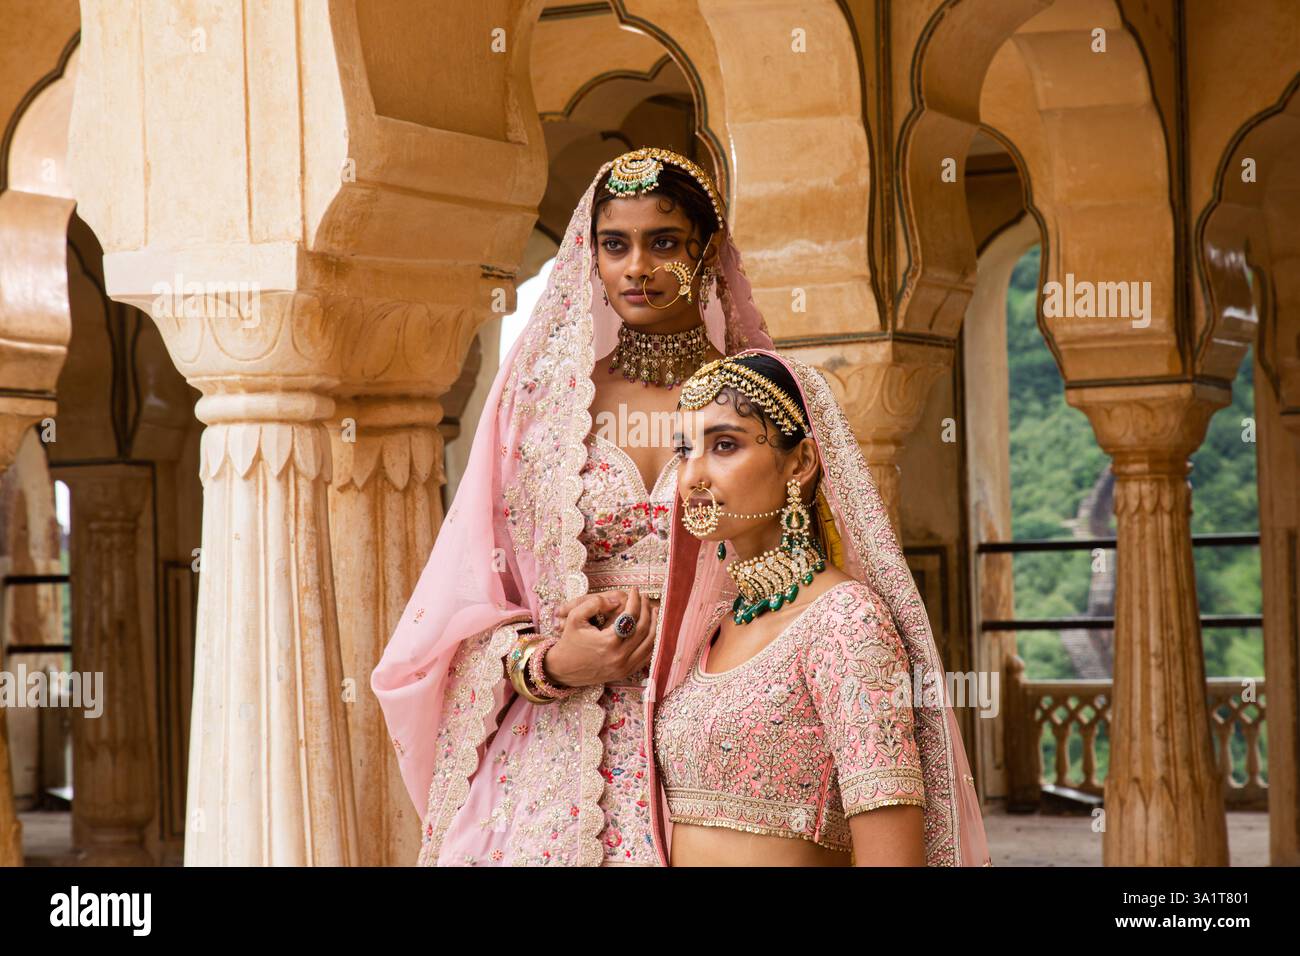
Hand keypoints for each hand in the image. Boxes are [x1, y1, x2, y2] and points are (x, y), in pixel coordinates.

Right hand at [542, 587, 656, 687]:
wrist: (563, 670)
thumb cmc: (569, 641)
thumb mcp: (575, 617)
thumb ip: (595, 603)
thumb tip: (617, 600)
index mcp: (608, 642)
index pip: (630, 616)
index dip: (635, 600)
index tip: (635, 590)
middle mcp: (619, 656)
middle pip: (643, 628)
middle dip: (646, 609)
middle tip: (644, 597)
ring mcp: (624, 667)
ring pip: (649, 643)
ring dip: (654, 624)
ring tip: (651, 610)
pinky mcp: (625, 673)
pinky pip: (646, 656)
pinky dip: (652, 641)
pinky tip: (650, 629)